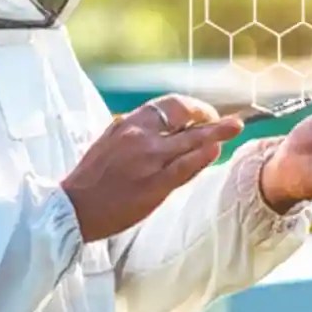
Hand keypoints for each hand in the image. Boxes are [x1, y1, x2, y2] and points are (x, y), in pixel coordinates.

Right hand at [62, 95, 243, 241]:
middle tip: (222, 122)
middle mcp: (139, 137)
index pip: (166, 104)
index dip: (191, 106)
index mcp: (127, 124)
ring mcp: (148, 160)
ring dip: (216, 132)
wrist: (75, 207)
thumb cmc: (90, 178)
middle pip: (182, 114)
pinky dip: (202, 156)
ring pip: (189, 139)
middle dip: (206, 115)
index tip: (202, 114)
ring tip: (235, 126)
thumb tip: (156, 125)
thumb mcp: (108, 142)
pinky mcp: (154, 186)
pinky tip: (215, 149)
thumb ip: (132, 132)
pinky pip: (184, 167)